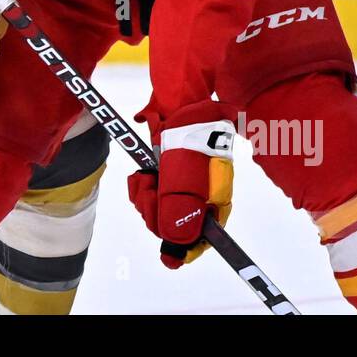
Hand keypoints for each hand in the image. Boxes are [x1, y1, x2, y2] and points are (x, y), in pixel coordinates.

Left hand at [128, 100, 234, 267]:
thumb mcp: (185, 180)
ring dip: (146, 197)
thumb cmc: (190, 140)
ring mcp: (182, 189)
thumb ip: (180, 214)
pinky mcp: (166, 179)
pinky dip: (141, 187)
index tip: (167, 247)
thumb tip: (174, 250)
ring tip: (148, 177)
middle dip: (156, 213)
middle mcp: (199, 200)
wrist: (182, 106)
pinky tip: (143, 174)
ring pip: (158, 212)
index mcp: (214, 205)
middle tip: (152, 190)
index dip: (182, 247)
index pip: (201, 241)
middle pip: (173, 228)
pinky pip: (149, 196)